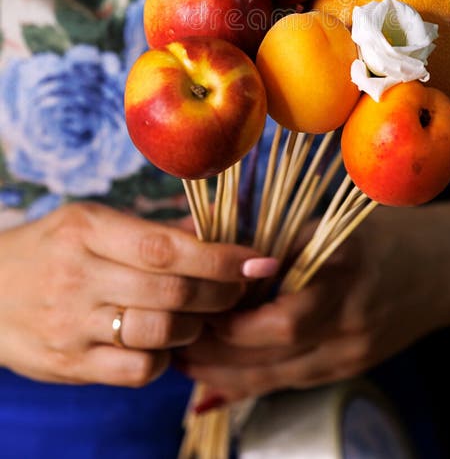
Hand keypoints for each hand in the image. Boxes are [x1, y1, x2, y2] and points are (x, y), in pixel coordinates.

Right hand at [0, 202, 277, 386]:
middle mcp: (79, 276)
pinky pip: (137, 369)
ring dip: (196, 325)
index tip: (257, 260)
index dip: (220, 256)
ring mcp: (72, 324)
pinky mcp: (69, 364)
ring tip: (202, 314)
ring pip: (160, 332)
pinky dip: (165, 358)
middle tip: (240, 289)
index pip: (166, 248)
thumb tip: (214, 236)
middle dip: (220, 293)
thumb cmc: (51, 249)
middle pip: (171, 291)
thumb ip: (149, 231)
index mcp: (88, 230)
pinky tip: (166, 343)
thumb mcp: (89, 222)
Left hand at [174, 202, 449, 400]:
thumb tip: (209, 243)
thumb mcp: (332, 222)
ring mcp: (353, 355)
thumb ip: (275, 237)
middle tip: (174, 340)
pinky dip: (252, 383)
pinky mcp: (351, 369)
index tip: (194, 305)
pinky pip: (293, 383)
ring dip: (226, 375)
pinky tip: (217, 380)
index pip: (281, 319)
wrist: (448, 269)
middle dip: (216, 355)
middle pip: (273, 358)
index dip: (231, 321)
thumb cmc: (386, 232)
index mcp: (347, 278)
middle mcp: (351, 326)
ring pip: (278, 379)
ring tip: (183, 364)